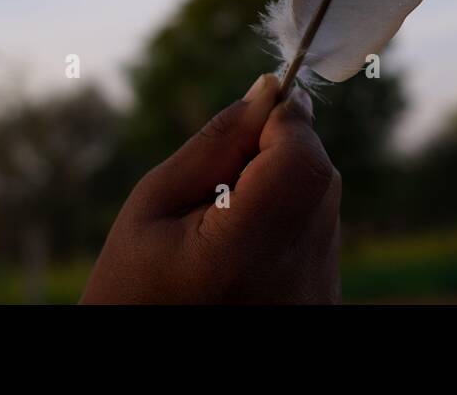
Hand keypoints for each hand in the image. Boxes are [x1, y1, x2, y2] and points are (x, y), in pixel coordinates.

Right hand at [81, 74, 340, 303]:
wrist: (142, 369)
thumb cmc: (131, 291)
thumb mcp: (150, 207)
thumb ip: (214, 144)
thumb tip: (269, 89)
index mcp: (240, 255)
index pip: (303, 161)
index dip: (287, 123)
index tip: (256, 112)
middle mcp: (295, 283)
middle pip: (319, 177)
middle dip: (281, 151)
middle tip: (219, 179)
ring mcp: (317, 303)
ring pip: (325, 205)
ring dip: (284, 189)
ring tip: (222, 226)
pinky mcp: (324, 310)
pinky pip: (322, 240)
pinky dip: (289, 226)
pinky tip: (243, 252)